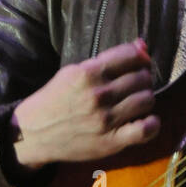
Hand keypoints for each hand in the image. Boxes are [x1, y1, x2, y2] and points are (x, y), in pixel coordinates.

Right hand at [12, 39, 160, 168]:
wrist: (33, 133)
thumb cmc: (54, 100)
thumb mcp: (73, 72)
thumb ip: (108, 60)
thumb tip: (141, 45)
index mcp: (87, 73)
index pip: (130, 56)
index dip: (141, 57)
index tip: (141, 62)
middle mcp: (98, 94)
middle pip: (141, 78)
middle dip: (143, 79)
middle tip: (136, 85)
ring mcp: (105, 119)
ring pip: (146, 100)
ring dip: (146, 99)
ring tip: (137, 102)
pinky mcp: (110, 141)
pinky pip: (145, 130)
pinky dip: (152, 123)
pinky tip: (146, 120)